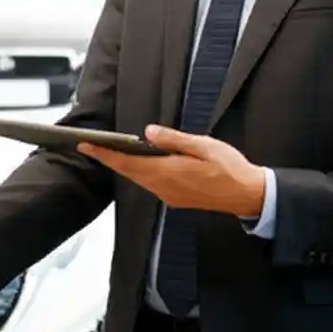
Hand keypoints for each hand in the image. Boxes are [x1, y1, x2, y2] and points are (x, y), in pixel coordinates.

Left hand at [79, 124, 265, 216]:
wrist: (246, 195)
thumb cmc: (229, 167)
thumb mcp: (203, 145)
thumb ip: (174, 139)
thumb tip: (148, 132)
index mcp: (168, 171)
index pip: (127, 162)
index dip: (105, 154)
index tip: (86, 146)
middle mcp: (163, 187)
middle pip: (128, 172)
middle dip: (108, 159)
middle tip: (89, 146)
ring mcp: (168, 196)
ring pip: (138, 180)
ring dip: (123, 166)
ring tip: (110, 152)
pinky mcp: (175, 199)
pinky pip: (150, 185)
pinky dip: (138, 173)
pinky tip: (139, 164)